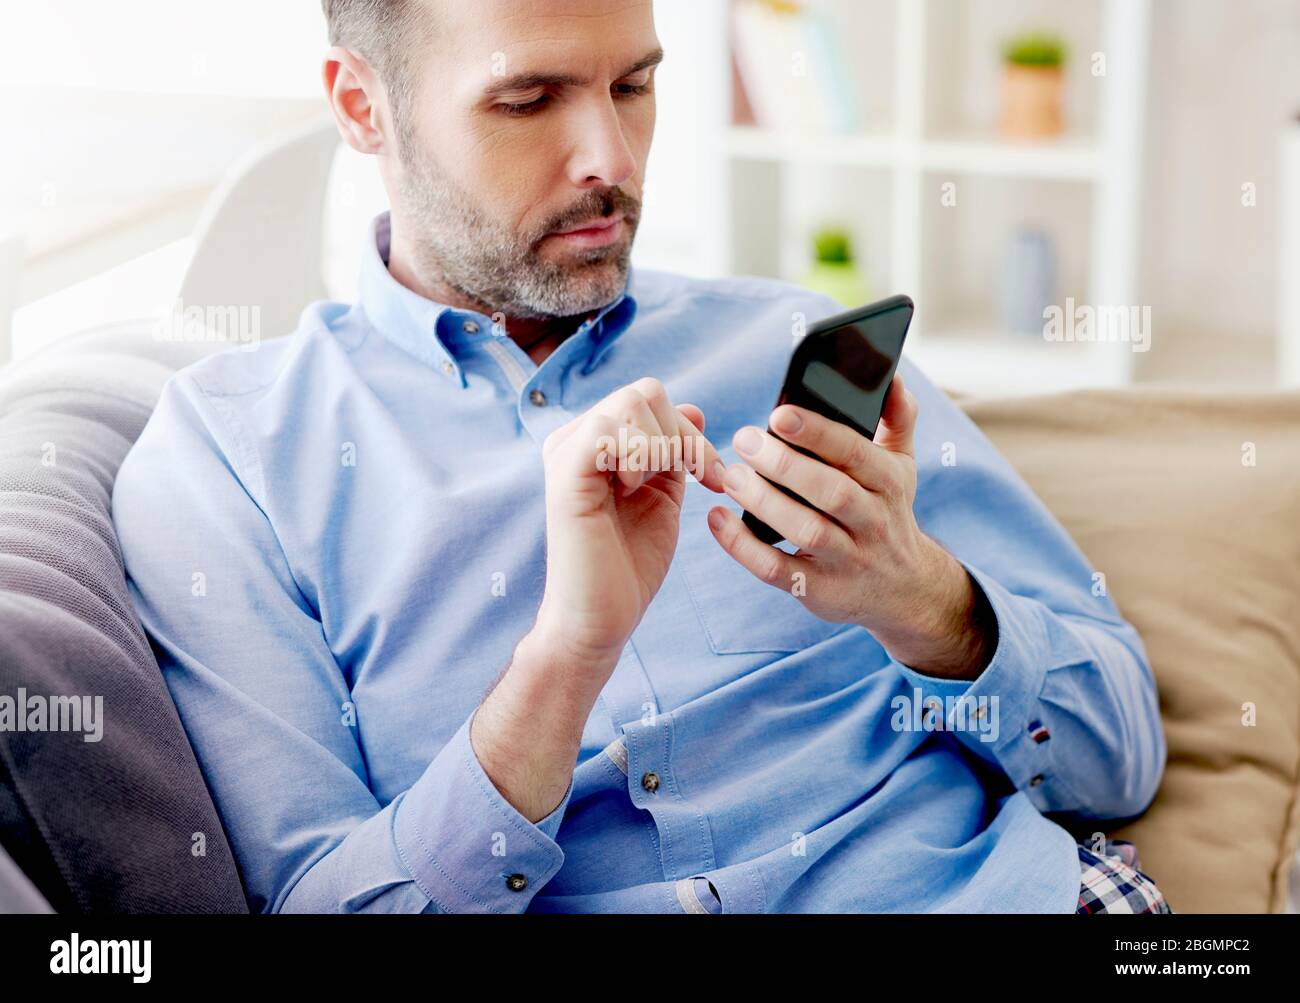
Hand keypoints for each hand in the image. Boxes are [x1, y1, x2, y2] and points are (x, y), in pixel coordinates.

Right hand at [534, 377, 724, 681]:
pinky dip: (637, 454)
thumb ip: (675, 452)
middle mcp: (576, 439)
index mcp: (598, 443)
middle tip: (689, 479)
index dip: (689, 432)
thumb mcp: (664, 497)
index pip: (651, 399)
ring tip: (645, 488)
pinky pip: (609, 428)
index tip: (711, 477)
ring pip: (631, 402)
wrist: (601, 618)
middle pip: (645, 393)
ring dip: (659, 446)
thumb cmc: (629, 565)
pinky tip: (631, 488)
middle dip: (681, 436)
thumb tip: (694, 408)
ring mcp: (567, 452)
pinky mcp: (565, 472)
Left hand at [706, 376, 994, 678]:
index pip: (856, 453)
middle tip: (743, 439)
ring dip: (764, 502)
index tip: (780, 413)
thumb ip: (898, 418)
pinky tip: (717, 520)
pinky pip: (777, 570)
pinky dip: (743, 547)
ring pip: (807, 530)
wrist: (905, 591)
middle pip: (831, 491)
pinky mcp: (819, 592)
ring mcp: (848, 560)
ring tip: (730, 476)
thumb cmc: (888, 513)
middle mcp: (873, 522)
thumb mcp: (901, 466)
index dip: (818, 433)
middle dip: (785, 464)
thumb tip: (892, 374)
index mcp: (889, 483)